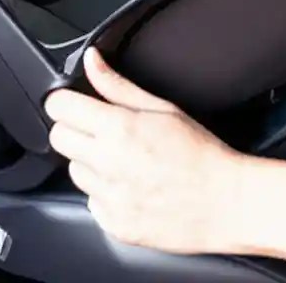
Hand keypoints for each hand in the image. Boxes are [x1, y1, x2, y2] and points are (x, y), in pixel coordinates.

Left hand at [45, 48, 250, 254]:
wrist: (227, 203)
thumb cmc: (202, 155)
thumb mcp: (162, 108)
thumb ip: (118, 85)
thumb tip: (92, 60)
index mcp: (118, 129)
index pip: (59, 107)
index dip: (66, 102)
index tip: (75, 105)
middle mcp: (107, 163)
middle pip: (59, 138)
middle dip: (75, 130)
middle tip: (103, 132)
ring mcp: (109, 197)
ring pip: (74, 171)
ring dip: (91, 164)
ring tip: (124, 163)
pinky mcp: (114, 224)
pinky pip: (91, 202)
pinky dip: (105, 195)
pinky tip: (131, 187)